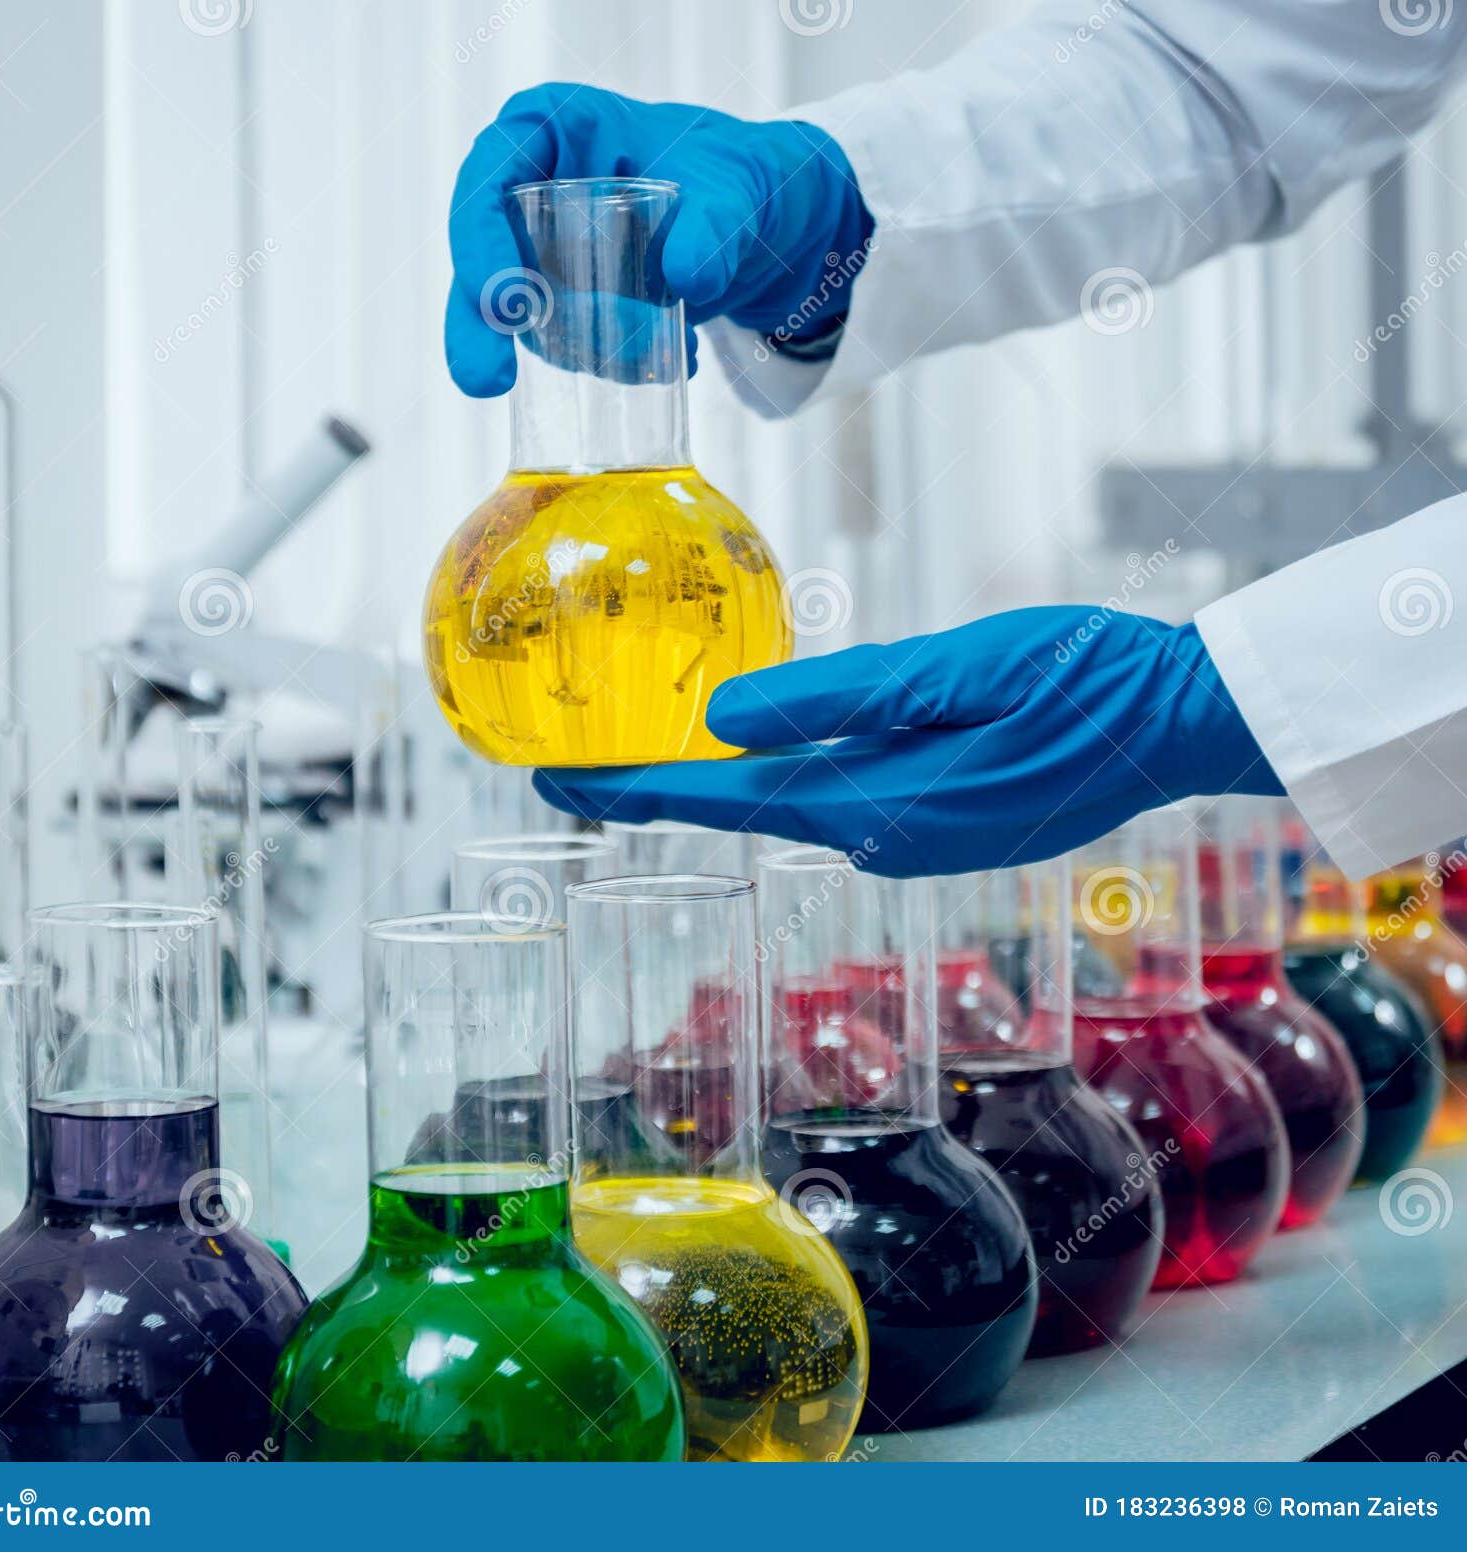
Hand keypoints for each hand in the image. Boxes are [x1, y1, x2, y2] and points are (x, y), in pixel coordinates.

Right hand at [447, 84, 872, 396]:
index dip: (477, 240)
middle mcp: (535, 194)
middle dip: (482, 328)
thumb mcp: (738, 188)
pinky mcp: (573, 307)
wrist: (770, 230)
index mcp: (555, 131)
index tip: (503, 301)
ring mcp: (548, 256)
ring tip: (665, 353)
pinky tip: (674, 358)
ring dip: (583, 351)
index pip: (489, 176)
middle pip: (482, 260)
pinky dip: (615, 364)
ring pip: (526, 319)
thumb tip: (686, 276)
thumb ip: (716, 224)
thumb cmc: (742, 178)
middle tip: (489, 382)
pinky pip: (571, 347)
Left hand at [532, 608, 1283, 876]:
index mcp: (879, 802)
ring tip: (642, 765)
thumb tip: (723, 719)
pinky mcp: (944, 828)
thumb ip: (836, 699)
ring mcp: (917, 842)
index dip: (632, 790)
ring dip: (712, 792)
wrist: (1180, 722)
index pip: (722, 799)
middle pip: (741, 813)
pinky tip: (761, 764)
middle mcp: (885, 838)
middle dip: (655, 794)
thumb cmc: (1083, 680)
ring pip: (788, 812)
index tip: (550, 782)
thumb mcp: (955, 670)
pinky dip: (779, 788)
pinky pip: (836, 808)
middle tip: (569, 774)